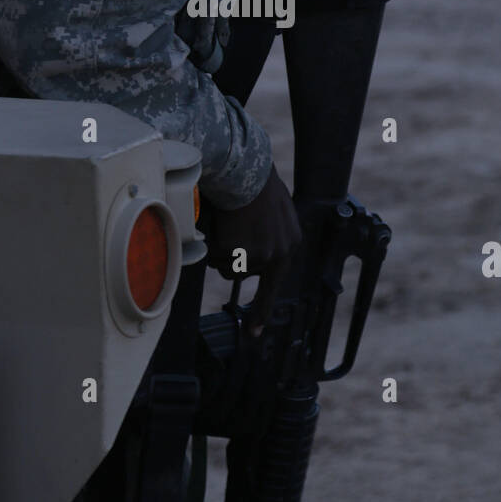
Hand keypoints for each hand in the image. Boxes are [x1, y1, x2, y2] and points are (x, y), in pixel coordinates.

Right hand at [205, 165, 301, 333]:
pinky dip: (210, 240)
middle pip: (241, 273)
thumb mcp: (276, 212)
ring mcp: (257, 255)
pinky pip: (212, 255)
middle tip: (233, 229)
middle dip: (230, 255)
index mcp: (289, 245)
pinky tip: (221, 220)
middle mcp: (277, 255)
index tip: (252, 334)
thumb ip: (271, 236)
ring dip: (220, 248)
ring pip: (225, 267)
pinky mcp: (236, 251)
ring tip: (229, 221)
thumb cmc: (257, 182)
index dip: (260, 311)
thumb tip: (253, 258)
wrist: (247, 167)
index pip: (274, 286)